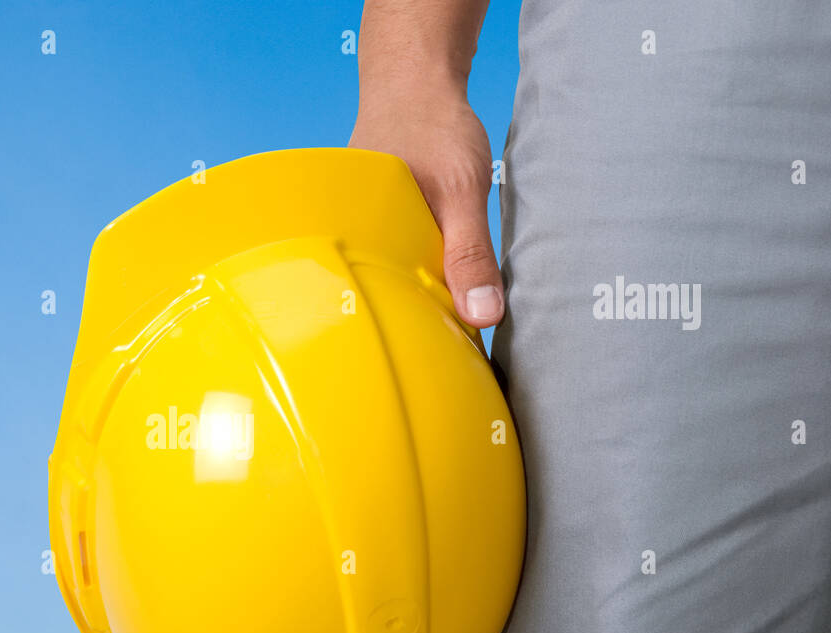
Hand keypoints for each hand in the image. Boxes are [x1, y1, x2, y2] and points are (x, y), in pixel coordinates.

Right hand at [350, 91, 502, 327]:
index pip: (370, 306)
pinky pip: (396, 263)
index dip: (402, 332)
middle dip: (412, 319)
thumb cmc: (432, 127)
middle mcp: (347, 242)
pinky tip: (438, 277)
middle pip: (379, 300)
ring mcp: (360, 235)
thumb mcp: (461, 192)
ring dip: (418, 296)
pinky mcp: (376, 229)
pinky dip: (418, 273)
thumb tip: (484, 318)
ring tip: (441, 317)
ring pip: (390, 283)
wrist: (417, 80)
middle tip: (446, 342)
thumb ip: (470, 253)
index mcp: (351, 241)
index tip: (435, 355)